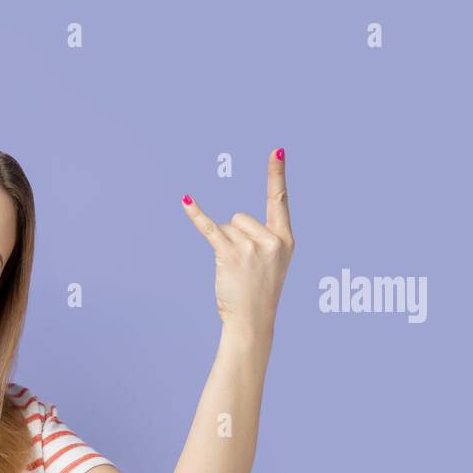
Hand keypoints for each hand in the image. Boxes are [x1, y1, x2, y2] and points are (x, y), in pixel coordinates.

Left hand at [182, 148, 294, 339]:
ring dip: (223, 246)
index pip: (280, 200)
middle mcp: (272, 240)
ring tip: (234, 270)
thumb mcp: (272, 262)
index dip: (276, 174)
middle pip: (240, 217)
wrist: (253, 322)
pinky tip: (186, 201)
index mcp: (286, 239)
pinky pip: (210, 229)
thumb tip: (231, 222)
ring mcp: (252, 247)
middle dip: (234, 237)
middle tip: (243, 266)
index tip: (276, 150)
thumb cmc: (259, 293)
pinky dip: (197, 216)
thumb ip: (263, 238)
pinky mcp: (231, 254)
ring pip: (226, 228)